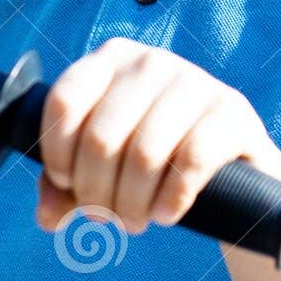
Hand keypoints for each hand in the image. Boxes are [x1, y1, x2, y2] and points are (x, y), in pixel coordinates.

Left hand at [35, 37, 280, 236]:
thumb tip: (47, 214)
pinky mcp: (232, 111)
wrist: (233, 173)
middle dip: (95, 192)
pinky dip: (171, 200)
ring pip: (144, 154)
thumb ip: (66, 187)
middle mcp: (150, 61)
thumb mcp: (104, 170)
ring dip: (131, 204)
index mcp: (111, 59)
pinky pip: (191, 161)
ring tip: (134, 221)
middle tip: (106, 217)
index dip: (57, 153)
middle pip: (100, 137)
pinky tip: (166, 214)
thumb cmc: (154, 164)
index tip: (67, 184)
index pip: (64, 101)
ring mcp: (195, 81)